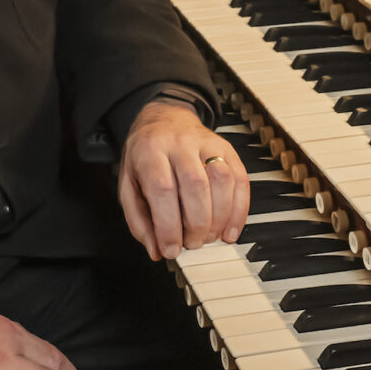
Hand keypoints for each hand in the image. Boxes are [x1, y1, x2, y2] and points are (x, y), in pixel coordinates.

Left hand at [117, 99, 250, 260]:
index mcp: (149, 151)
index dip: (169, 226)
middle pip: (195, 185)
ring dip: (220, 218)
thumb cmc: (146, 156)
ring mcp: (206, 142)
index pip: (162, 189)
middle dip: (197, 224)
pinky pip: (241, 179)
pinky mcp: (227, 148)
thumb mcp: (129, 185)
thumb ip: (139, 220)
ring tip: (210, 237)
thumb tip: (157, 251)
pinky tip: (230, 229)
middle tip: (192, 244)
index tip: (171, 249)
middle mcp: (179, 142)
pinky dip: (240, 210)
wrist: (164, 118)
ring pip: (222, 180)